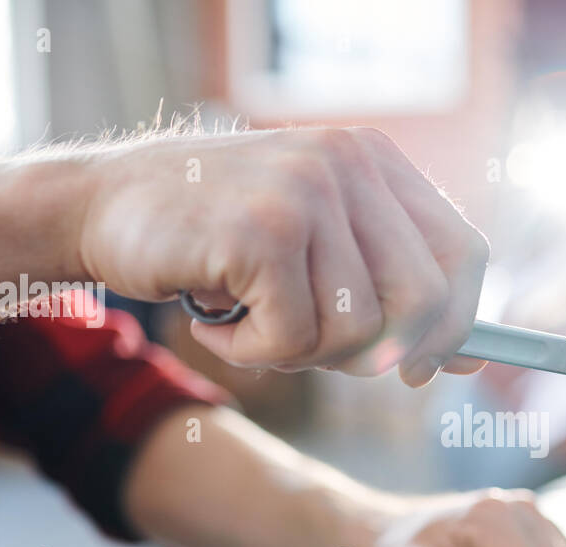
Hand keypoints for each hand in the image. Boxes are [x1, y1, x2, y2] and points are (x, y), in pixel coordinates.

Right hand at [77, 127, 488, 385]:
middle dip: (377, 352)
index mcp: (373, 161)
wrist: (101, 207)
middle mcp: (348, 164)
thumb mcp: (313, 247)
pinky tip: (216, 319)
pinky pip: (293, 339)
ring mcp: (305, 192)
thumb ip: (384, 287)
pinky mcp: (261, 231)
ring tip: (251, 318)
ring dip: (301, 352)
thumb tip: (463, 360)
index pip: (464, 254)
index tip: (425, 366)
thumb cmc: (215, 240)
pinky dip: (252, 351)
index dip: (457, 324)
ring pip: (359, 331)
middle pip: (425, 301)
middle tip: (317, 351)